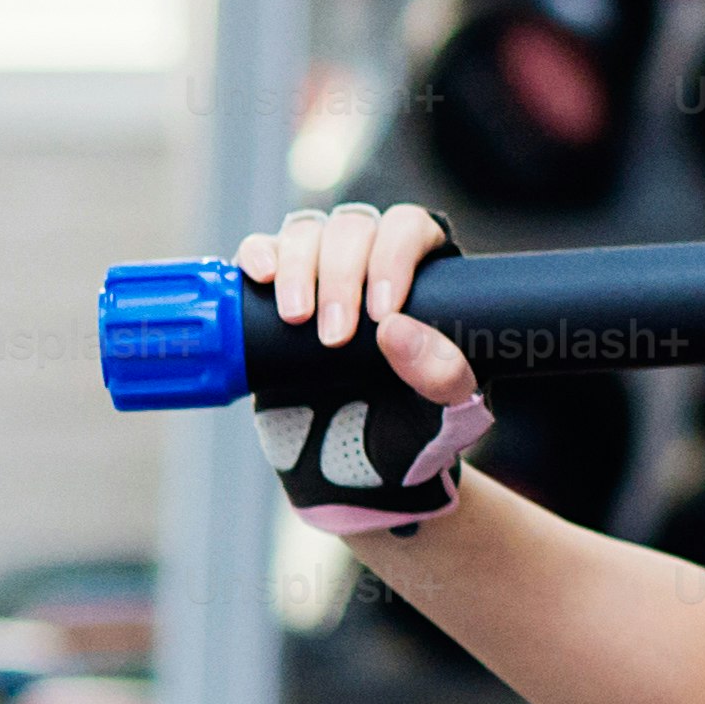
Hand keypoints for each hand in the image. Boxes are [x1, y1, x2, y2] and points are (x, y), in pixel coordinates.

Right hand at [234, 203, 488, 532]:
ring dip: (298, 266)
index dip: (394, 258)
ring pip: (307, 233)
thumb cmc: (414, 434)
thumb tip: (395, 327)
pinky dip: (258, 253)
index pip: (410, 231)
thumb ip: (441, 375)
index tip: (382, 313)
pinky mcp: (272, 298)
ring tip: (296, 317)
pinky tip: (261, 274)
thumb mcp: (446, 414)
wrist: (359, 475)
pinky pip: (261, 252)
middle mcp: (372, 263)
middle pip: (354, 228)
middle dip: (341, 275)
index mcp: (427, 275)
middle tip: (333, 335)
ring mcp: (320, 276)